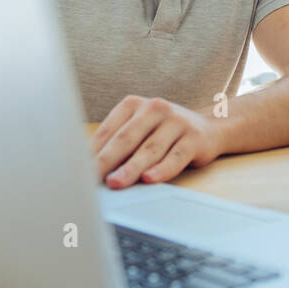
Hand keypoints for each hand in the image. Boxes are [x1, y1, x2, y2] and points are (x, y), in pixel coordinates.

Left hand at [90, 96, 224, 187]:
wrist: (210, 127)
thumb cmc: (165, 132)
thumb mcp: (140, 130)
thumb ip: (118, 143)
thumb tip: (90, 169)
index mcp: (135, 104)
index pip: (109, 130)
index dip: (92, 151)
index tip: (77, 170)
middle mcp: (156, 108)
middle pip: (127, 138)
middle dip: (107, 160)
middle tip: (91, 177)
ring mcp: (177, 122)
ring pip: (150, 149)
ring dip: (131, 168)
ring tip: (116, 182)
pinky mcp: (195, 138)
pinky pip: (176, 156)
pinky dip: (162, 169)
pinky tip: (150, 179)